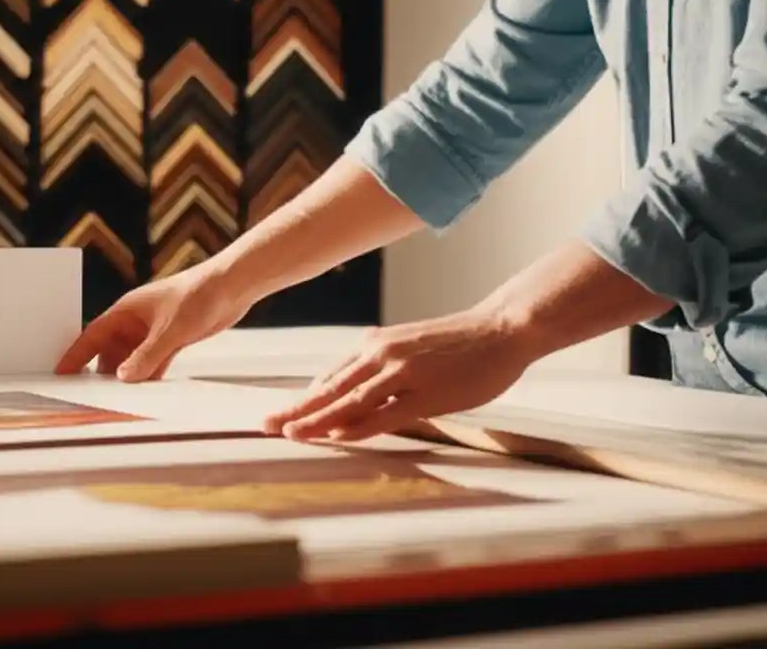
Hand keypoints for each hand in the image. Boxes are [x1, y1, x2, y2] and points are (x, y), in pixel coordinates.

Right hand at [55, 265, 252, 381]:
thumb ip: (146, 356)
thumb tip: (122, 378)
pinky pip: (153, 362)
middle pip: (110, 351)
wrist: (233, 286)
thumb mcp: (170, 331)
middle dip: (101, 373)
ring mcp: (154, 331)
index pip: (93, 335)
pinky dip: (149, 377)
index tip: (60, 373)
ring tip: (116, 402)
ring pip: (132, 359)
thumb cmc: (199, 295)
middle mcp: (136, 321)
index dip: (75, 355)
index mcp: (126, 310)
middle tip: (90, 398)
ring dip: (127, 378)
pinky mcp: (173, 339)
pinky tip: (146, 394)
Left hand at [264, 307, 539, 440]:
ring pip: (349, 402)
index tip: (278, 415)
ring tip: (289, 434)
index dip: (302, 400)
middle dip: (295, 410)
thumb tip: (353, 393)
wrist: (502, 328)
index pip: (329, 379)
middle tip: (264, 425)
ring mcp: (402, 373)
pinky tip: (336, 437)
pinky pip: (384, 414)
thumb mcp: (409, 348)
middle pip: (329, 389)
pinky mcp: (426, 392)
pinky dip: (357, 426)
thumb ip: (381, 369)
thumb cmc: (459, 344)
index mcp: (375, 346)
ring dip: (317, 420)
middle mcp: (381, 356)